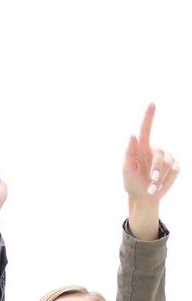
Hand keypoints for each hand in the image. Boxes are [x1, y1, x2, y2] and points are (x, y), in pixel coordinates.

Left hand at [123, 103, 178, 232]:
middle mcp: (155, 150)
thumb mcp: (126, 169)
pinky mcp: (175, 166)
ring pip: (168, 163)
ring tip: (152, 189)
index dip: (149, 116)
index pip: (145, 129)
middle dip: (156, 170)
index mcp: (141, 148)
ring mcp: (166, 157)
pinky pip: (174, 171)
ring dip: (160, 178)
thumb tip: (132, 135)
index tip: (151, 103)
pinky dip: (167, 181)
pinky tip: (160, 187)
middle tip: (151, 182)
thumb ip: (128, 153)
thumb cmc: (131, 182)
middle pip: (160, 154)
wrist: (143, 196)